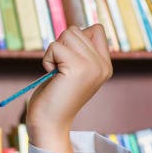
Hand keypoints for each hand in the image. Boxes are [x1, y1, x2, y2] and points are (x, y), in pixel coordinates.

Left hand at [26, 24, 112, 152]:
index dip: (74, 40)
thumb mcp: (71, 70)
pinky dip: (47, 59)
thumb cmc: (53, 98)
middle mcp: (102, 65)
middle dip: (60, 46)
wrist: (49, 124)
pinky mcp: (78, 67)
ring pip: (67, 34)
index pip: (95, 29)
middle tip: (59, 71)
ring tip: (56, 73)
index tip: (67, 63)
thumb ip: (78, 51)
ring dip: (53, 52)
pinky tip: (52, 76)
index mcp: (104, 66)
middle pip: (77, 30)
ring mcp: (93, 66)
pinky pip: (55, 46)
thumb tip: (73, 29)